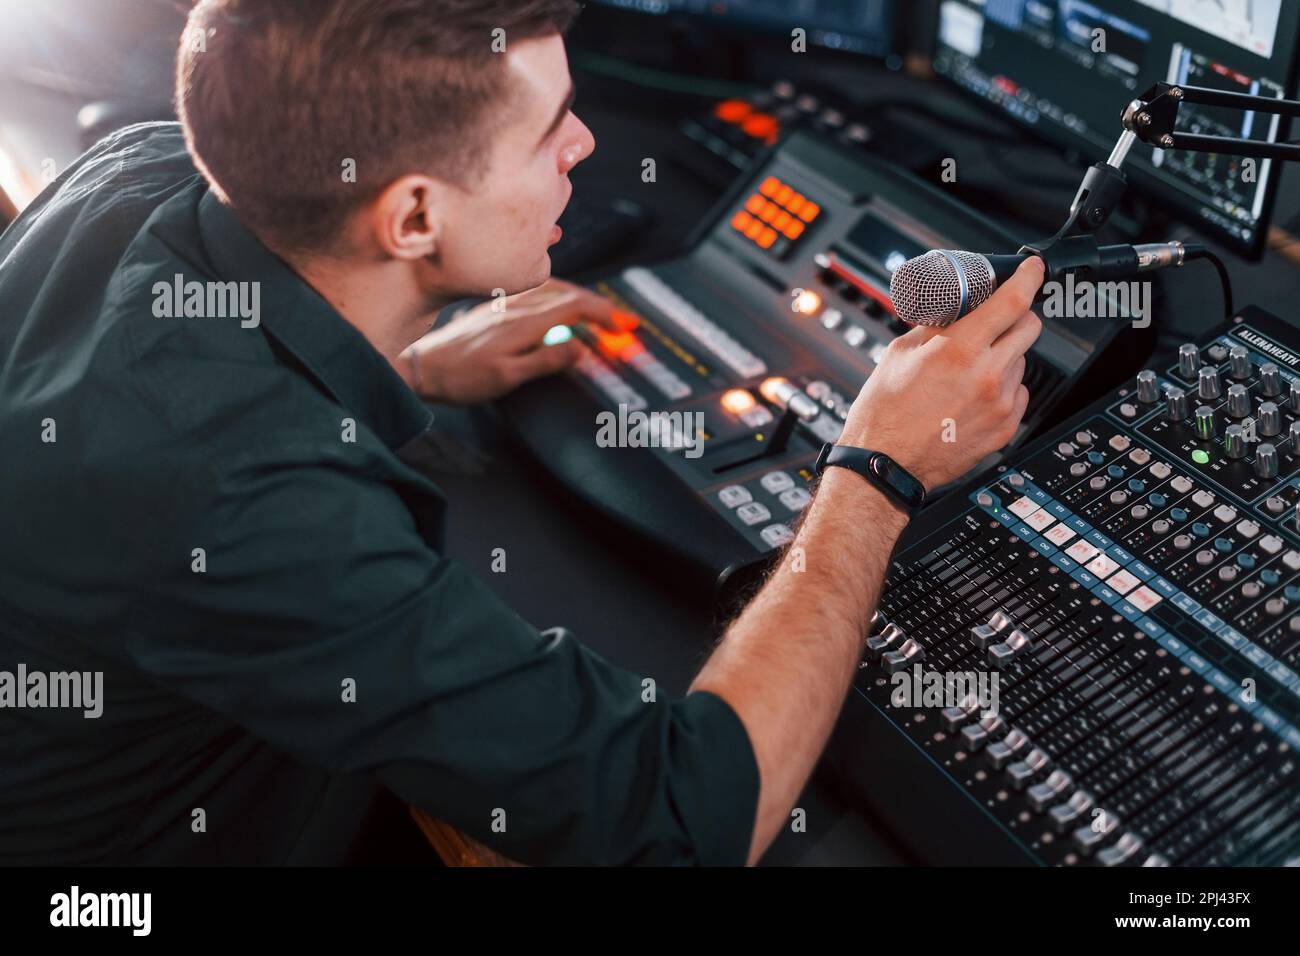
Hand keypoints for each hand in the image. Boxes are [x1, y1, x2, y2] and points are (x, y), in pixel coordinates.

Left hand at [398, 279, 625, 403]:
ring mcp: (505, 304)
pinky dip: (559, 296)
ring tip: (599, 314)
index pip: (575, 306)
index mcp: (524, 322)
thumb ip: (545, 360)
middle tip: (622, 321)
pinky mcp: (496, 308)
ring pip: (554, 289)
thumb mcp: (506, 377)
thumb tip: (580, 349)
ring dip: (581, 298)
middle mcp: (516, 306)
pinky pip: (537, 292)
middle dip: (600, 305)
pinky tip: (560, 304)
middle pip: (569, 293)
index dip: (604, 314)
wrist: (421, 367)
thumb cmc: (460, 377)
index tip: (623, 326)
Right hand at [839, 256, 1044, 489]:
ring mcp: (1000, 404)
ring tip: (970, 371)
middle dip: (1017, 317)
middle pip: (1030, 327)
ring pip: (1022, 360)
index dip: (1028, 278)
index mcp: (959, 350)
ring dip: (1004, 356)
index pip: (1011, 302)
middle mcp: (987, 375)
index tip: (1033, 270)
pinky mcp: (1005, 428)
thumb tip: (957, 309)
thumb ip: (937, 327)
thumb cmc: (885, 414)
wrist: (885, 464)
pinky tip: (975, 395)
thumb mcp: (900, 353)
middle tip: (997, 322)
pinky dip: (1003, 387)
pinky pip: (1018, 392)